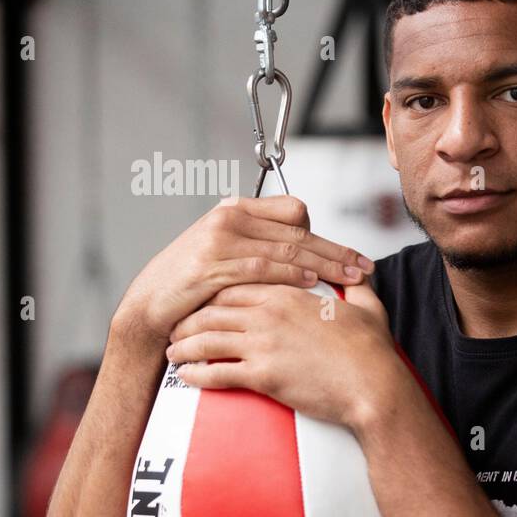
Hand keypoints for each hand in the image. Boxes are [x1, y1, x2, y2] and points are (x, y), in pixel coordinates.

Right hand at [116, 194, 373, 346]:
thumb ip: (263, 249)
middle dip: (337, 251)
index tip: (350, 255)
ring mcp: (221, 238)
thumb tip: (309, 257)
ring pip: (287, 248)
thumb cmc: (195, 286)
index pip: (294, 210)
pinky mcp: (213, 263)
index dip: (324, 233)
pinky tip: (313, 282)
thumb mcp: (230, 257)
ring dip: (325, 264)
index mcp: (237, 210)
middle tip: (365, 267)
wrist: (151, 306)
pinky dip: (292, 274)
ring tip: (351, 278)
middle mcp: (230, 218)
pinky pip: (263, 266)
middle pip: (298, 230)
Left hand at [165, 277, 405, 430]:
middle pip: (212, 309)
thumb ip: (357, 288)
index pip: (236, 285)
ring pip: (206, 339)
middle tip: (175, 327)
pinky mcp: (263, 376)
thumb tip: (362, 276)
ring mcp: (263, 345)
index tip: (201, 302)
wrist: (375, 385)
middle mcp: (269, 315)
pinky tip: (188, 378)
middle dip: (188, 319)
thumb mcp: (367, 308)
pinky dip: (196, 375)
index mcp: (289, 295)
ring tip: (173, 354)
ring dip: (184, 347)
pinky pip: (216, 373)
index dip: (212, 293)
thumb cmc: (372, 352)